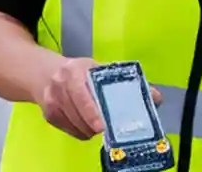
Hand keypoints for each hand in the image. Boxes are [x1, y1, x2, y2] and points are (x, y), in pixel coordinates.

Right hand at [36, 58, 163, 140]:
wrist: (45, 73)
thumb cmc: (78, 72)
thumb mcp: (99, 70)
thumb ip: (126, 83)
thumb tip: (156, 97)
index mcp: (73, 70)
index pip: (82, 93)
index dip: (91, 111)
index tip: (102, 126)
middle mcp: (59, 85)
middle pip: (78, 114)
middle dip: (94, 124)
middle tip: (106, 129)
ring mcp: (51, 101)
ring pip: (75, 125)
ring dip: (89, 130)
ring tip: (98, 125)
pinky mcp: (48, 114)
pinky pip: (69, 130)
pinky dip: (80, 131)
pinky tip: (85, 124)